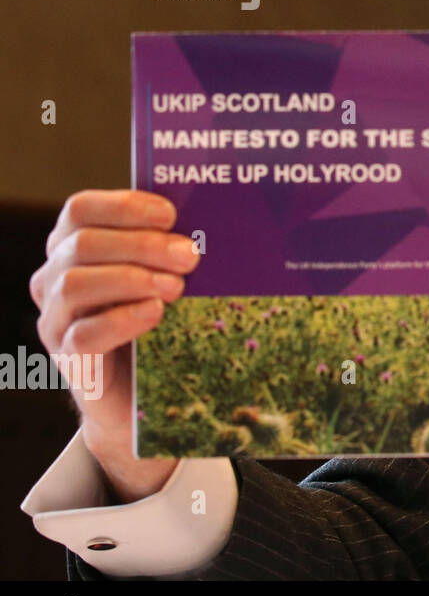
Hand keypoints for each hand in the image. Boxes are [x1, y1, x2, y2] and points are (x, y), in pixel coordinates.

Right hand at [29, 189, 199, 502]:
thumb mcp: (162, 276)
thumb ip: (169, 249)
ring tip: (175, 287)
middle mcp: (54, 277)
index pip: (81, 209)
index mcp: (73, 245)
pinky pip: (84, 334)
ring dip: (131, 279)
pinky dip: (122, 319)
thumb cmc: (158, 320)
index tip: (170, 214)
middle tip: (189, 256)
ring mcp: (55, 317)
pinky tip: (154, 313)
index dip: (124, 206)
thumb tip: (207, 226)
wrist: (141, 389)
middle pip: (84, 244)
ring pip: (76, 284)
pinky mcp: (68, 356)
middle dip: (142, 245)